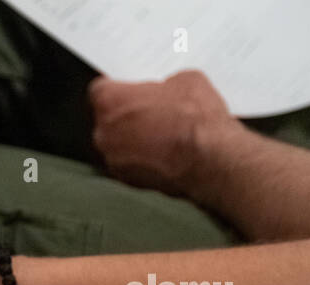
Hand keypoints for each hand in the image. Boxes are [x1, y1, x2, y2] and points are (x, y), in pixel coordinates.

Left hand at [89, 70, 242, 196]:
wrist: (209, 160)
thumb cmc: (195, 121)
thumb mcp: (186, 79)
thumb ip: (164, 84)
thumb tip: (167, 91)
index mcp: (110, 101)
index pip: (100, 90)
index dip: (118, 89)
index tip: (128, 89)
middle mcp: (103, 132)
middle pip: (107, 118)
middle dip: (126, 114)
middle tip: (151, 110)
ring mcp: (112, 159)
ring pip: (116, 142)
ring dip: (132, 137)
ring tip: (160, 132)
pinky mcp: (125, 179)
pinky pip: (127, 162)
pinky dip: (140, 157)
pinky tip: (162, 151)